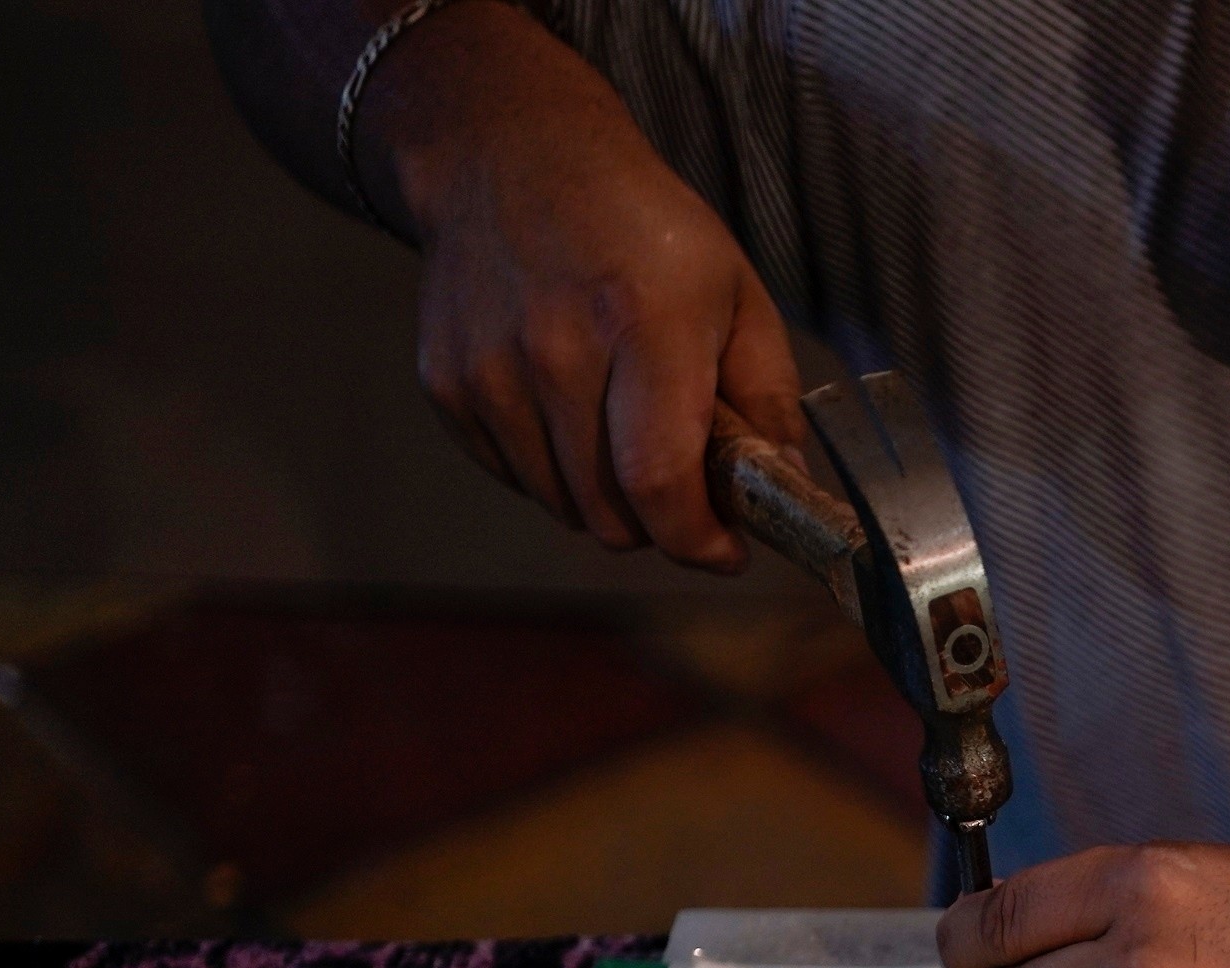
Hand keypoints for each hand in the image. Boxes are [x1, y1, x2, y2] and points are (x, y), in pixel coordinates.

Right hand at [364, 3, 802, 570]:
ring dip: (606, 498)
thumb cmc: (639, 227)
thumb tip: (782, 484)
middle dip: (660, 522)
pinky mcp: (447, 383)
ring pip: (562, 507)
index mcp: (643, 325)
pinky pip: (515, 477)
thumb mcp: (736, 293)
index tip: (725, 549)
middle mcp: (555, 352)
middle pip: (611, 514)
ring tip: (623, 428)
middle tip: (683, 480)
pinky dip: (553, 470)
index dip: (698, 542)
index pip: (659, 484)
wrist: (511, 156)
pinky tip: (571, 409)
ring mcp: (490, 370)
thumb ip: (768, 398)